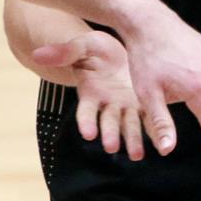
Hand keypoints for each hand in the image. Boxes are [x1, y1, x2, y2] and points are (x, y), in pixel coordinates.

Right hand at [32, 31, 145, 160]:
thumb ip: (66, 52)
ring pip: (128, 125)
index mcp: (90, 94)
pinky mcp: (142, 105)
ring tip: (136, 155)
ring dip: (132, 140)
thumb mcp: (83, 45)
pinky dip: (155, 130)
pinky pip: (149, 118)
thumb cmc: (96, 49)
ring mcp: (125, 107)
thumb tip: (38, 54)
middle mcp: (107, 105)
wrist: (119, 50)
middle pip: (108, 122)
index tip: (87, 133)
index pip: (85, 111)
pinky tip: (163, 142)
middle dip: (109, 134)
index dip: (86, 122)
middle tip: (110, 147)